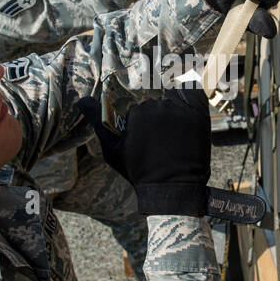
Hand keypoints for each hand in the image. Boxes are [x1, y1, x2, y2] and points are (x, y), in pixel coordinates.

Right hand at [75, 86, 210, 215]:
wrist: (171, 189)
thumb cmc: (139, 171)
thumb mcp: (112, 149)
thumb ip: (97, 120)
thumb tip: (81, 100)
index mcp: (137, 113)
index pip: (139, 110)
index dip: (143, 126)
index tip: (148, 141)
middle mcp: (158, 107)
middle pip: (156, 104)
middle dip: (158, 118)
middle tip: (163, 141)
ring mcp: (179, 110)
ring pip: (173, 99)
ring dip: (173, 110)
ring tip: (176, 134)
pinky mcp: (198, 115)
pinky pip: (193, 92)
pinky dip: (190, 96)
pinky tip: (187, 111)